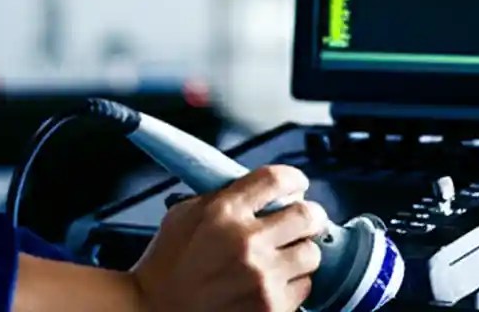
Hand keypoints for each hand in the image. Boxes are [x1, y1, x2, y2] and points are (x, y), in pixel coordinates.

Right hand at [130, 165, 327, 311]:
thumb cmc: (167, 265)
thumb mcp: (185, 214)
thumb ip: (225, 197)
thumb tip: (262, 192)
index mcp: (224, 211)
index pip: (278, 179)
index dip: (294, 179)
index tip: (296, 185)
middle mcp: (247, 242)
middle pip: (308, 215)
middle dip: (308, 216)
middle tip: (302, 221)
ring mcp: (262, 277)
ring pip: (311, 254)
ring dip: (300, 253)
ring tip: (281, 258)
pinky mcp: (271, 307)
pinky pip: (304, 288)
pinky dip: (292, 285)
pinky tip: (271, 283)